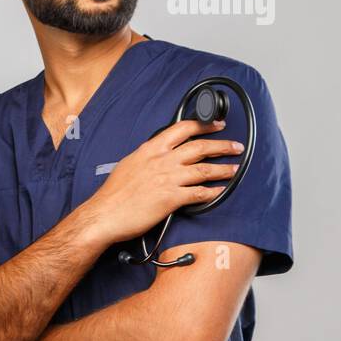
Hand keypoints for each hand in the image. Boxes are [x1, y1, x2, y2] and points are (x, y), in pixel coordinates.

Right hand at [85, 118, 242, 244]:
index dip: (204, 125)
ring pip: (204, 170)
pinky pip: (199, 194)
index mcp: (150, 150)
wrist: (105, 214)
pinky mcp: (171, 199)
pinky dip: (212, 192)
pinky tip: (220, 191)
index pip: (182, 129)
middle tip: (236, 146)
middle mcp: (161, 161)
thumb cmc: (113, 194)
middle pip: (199, 147)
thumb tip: (157, 153)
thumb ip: (147, 156)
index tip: (218, 125)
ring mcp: (167, 179)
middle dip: (222, 145)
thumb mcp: (129, 164)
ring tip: (234, 169)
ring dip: (223, 169)